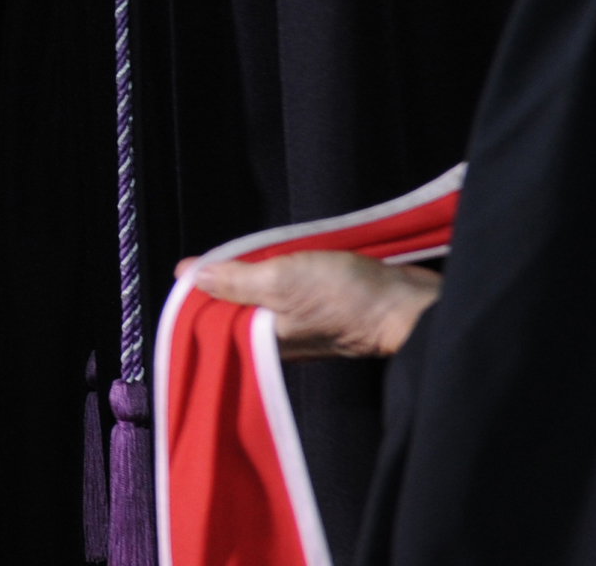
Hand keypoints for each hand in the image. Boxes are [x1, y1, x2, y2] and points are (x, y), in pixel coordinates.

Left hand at [182, 250, 440, 360]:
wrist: (406, 304)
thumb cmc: (345, 298)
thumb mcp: (279, 281)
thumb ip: (235, 280)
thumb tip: (191, 275)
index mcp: (263, 340)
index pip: (216, 319)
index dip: (202, 293)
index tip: (190, 269)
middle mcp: (279, 338)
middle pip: (238, 307)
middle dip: (227, 282)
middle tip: (219, 256)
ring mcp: (302, 325)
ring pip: (263, 297)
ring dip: (255, 275)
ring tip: (247, 255)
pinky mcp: (322, 310)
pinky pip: (289, 292)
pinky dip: (281, 275)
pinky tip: (281, 260)